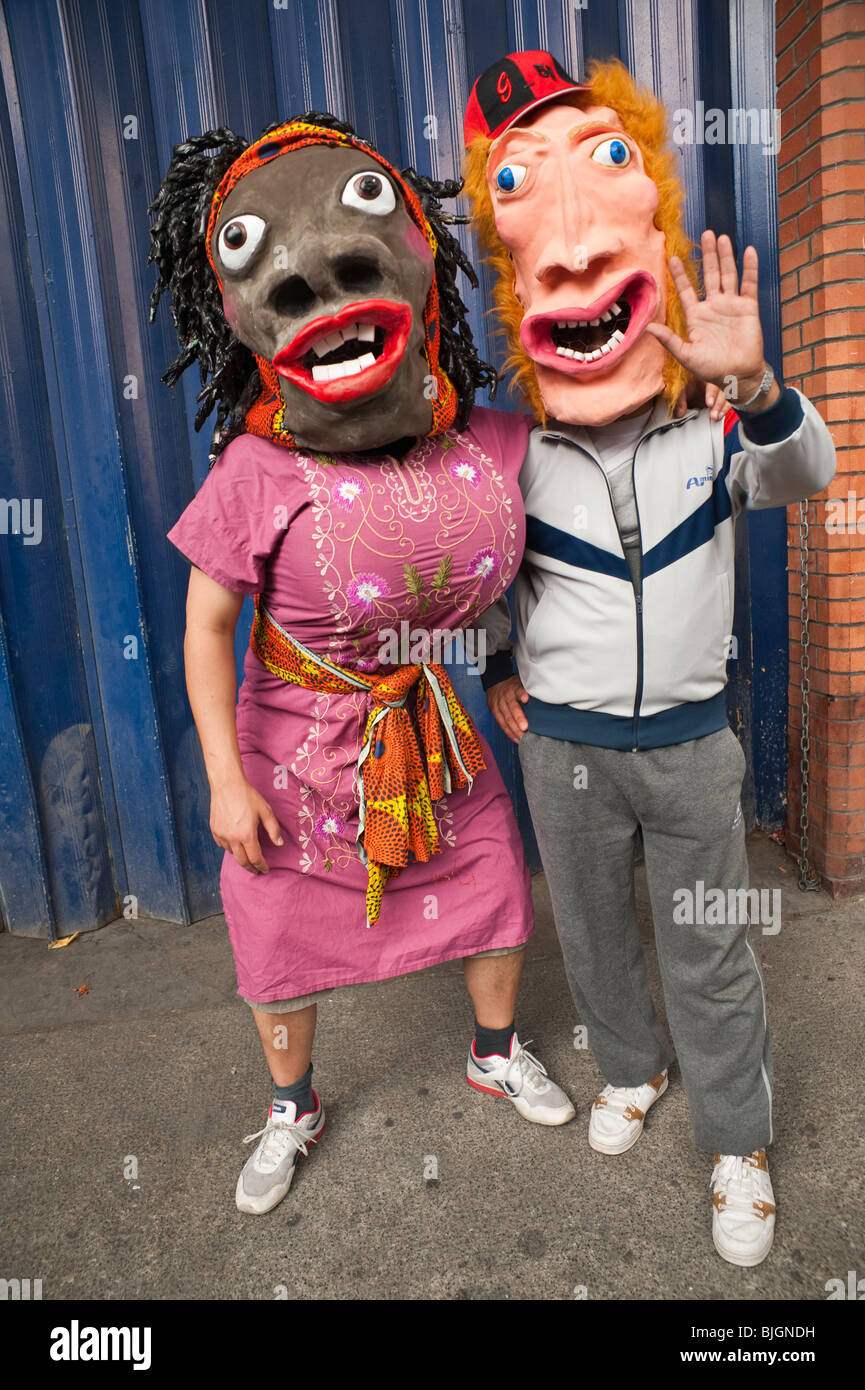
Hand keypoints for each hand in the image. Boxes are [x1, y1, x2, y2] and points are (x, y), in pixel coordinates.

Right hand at [210, 776, 283, 872]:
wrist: (227, 784)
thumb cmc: (248, 796)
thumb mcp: (265, 811)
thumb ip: (273, 829)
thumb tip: (279, 843)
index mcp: (247, 835)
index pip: (255, 858)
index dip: (261, 866)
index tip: (265, 869)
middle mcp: (232, 838)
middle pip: (242, 861)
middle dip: (250, 868)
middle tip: (256, 870)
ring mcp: (221, 834)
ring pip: (231, 853)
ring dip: (240, 856)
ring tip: (246, 855)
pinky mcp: (214, 829)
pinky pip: (222, 844)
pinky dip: (229, 847)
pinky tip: (234, 844)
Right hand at [487, 674, 528, 742]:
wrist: (495, 682)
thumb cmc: (513, 686)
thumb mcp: (522, 683)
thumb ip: (531, 690)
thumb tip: (547, 698)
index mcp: (514, 688)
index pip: (518, 690)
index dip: (522, 694)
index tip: (526, 699)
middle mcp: (506, 696)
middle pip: (512, 708)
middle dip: (518, 719)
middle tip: (525, 728)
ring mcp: (499, 704)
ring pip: (506, 719)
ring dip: (514, 730)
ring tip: (522, 737)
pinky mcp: (494, 711)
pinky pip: (501, 724)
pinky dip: (509, 733)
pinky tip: (516, 739)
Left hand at [647, 231, 764, 396]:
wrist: (737, 376)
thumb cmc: (711, 369)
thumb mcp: (686, 355)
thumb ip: (668, 340)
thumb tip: (648, 328)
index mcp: (697, 316)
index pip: (686, 290)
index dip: (681, 275)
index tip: (674, 258)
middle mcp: (713, 307)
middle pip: (710, 275)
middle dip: (707, 255)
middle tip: (705, 234)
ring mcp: (731, 305)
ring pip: (728, 275)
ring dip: (725, 256)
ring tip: (721, 237)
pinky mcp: (748, 307)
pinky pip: (749, 284)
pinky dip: (750, 268)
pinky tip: (748, 251)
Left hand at [675, 378, 730, 421]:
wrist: (692, 387)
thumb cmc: (689, 385)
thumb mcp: (682, 390)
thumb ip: (681, 401)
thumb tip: (680, 413)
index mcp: (707, 376)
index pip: (712, 384)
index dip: (711, 394)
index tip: (709, 403)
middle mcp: (716, 381)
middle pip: (722, 391)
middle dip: (718, 404)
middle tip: (713, 415)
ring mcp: (721, 389)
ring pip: (727, 397)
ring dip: (723, 408)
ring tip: (716, 417)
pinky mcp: (723, 398)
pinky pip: (728, 402)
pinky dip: (725, 409)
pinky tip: (721, 415)